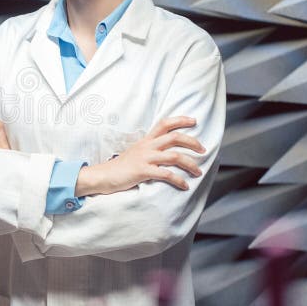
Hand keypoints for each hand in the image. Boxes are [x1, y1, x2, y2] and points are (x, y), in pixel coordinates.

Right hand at [76, 116, 205, 194]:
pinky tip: (184, 185)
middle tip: (203, 150)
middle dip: (192, 142)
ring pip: (174, 156)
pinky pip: (166, 174)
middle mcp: (147, 146)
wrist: (103, 176)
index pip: (164, 123)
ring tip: (198, 171)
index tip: (194, 121)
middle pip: (174, 137)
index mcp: (145, 140)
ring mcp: (145, 158)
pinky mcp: (142, 171)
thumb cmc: (120, 167)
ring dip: (190, 164)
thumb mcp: (135, 153)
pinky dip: (178, 180)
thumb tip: (166, 151)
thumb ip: (149, 149)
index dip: (180, 120)